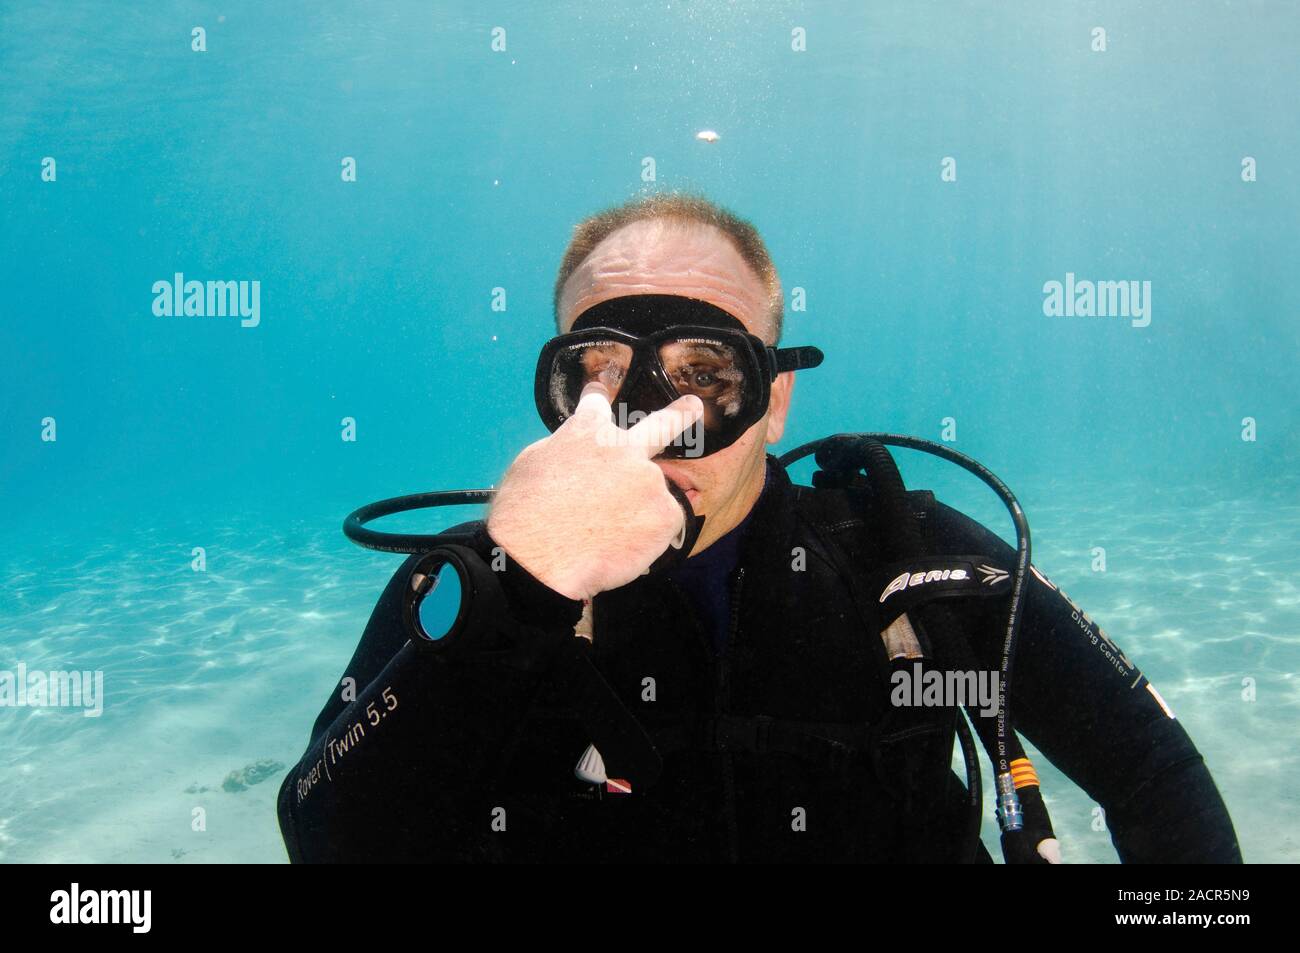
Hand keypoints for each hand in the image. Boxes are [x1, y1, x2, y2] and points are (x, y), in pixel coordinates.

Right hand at [487, 383, 702, 600]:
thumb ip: (565, 452)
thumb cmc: (523, 515)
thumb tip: (578, 456)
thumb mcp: (532, 464)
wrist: (539, 558)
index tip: (600, 391)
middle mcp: (625, 447)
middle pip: (662, 424)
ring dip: (636, 511)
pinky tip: (619, 548)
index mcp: (587, 432)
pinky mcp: (665, 514)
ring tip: (605, 535)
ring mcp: (650, 479)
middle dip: (680, 413)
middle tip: (692, 406)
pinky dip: (646, 538)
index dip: (597, 397)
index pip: (596, 405)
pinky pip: (661, 526)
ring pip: (651, 495)